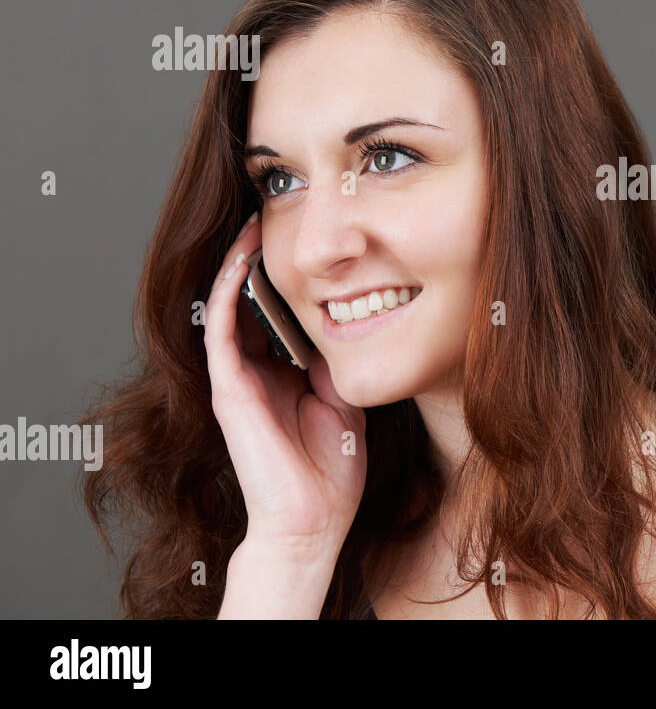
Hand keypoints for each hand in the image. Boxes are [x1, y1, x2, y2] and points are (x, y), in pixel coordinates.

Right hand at [204, 213, 366, 553]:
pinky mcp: (228, 388)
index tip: (307, 236)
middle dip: (260, 258)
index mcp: (279, 372)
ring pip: (228, 305)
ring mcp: (236, 378)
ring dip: (239, 262)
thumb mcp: (345, 397)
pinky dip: (230, 290)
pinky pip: (221, 328)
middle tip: (275, 212)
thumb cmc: (331, 469)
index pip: (275, 310)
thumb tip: (359, 314)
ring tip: (255, 222)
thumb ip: (341, 360)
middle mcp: (252, 370)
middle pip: (249, 301)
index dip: (286, 273)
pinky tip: (245, 258)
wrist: (313, 520)